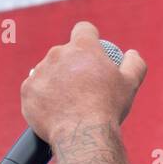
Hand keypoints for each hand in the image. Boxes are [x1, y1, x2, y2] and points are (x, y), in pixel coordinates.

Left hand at [20, 21, 147, 143]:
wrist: (82, 134)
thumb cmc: (108, 107)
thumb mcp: (130, 84)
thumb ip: (134, 63)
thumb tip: (132, 54)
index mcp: (83, 47)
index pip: (84, 29)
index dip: (89, 37)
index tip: (92, 50)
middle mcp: (58, 53)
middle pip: (65, 52)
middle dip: (72, 65)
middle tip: (82, 86)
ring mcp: (40, 71)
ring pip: (49, 71)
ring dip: (57, 81)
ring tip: (68, 101)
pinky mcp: (27, 90)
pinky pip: (35, 89)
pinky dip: (44, 97)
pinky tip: (54, 109)